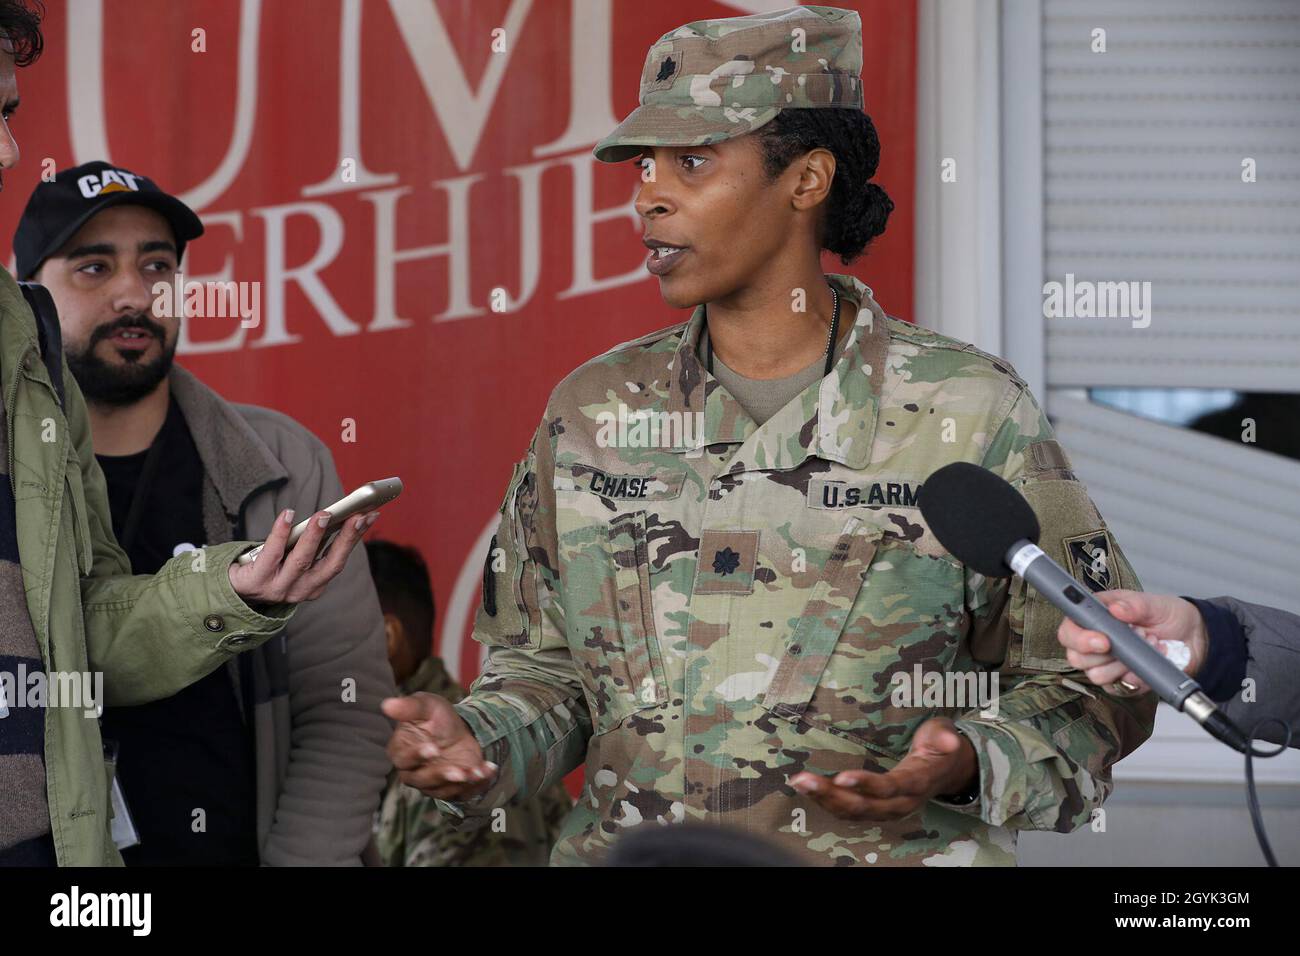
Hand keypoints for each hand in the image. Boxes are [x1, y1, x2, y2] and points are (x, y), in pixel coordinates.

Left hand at [227, 507, 379, 605]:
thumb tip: (332, 516)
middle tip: (356, 515)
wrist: (231, 588)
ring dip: (315, 536)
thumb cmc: (267, 566)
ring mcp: (279, 589)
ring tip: (324, 516)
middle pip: (329, 564)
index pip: (339, 560)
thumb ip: (311, 544)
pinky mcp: (257, 582)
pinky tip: (287, 515)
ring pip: (302, 561)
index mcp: (314, 585)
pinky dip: (281, 533)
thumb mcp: (293, 559)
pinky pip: (272, 554)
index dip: (354, 538)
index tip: (368, 515)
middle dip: (345, 538)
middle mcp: (301, 590)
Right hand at [382, 692, 498, 799]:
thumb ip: (409, 707)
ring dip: (461, 782)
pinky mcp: (449, 789)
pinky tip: (488, 770)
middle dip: (441, 775)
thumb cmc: (436, 716)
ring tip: (477, 771)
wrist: (461, 730)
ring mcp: (431, 783)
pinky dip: (477, 783)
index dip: (417, 755)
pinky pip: (462, 792)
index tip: (433, 748)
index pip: (403, 759)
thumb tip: (386, 704)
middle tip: (458, 770)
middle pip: (421, 780)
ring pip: (442, 790)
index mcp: (400, 750)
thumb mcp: (427, 705)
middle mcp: (412, 772)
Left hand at [788, 717, 977, 819]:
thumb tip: (952, 740)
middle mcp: (902, 802)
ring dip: (824, 800)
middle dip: (832, 796)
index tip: (843, 777)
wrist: (947, 771)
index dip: (868, 785)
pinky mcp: (876, 809)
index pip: (892, 788)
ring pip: (853, 812)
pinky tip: (807, 789)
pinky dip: (827, 802)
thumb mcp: (946, 736)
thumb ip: (945, 737)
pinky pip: (849, 811)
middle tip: (804, 780)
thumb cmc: (941, 748)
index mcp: (919, 783)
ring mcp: (888, 809)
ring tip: (799, 782)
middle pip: (866, 806)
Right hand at [1056, 589, 1208, 692]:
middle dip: (1106, 653)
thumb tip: (1116, 609)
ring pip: (1097, 675)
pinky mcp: (1123, 682)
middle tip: (1133, 638)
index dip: (1079, 639)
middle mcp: (1094, 643)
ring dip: (1126, 662)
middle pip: (1076, 659)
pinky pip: (1122, 687)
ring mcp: (1107, 665)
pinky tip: (1153, 658)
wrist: (1192, 636)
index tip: (1103, 640)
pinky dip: (1140, 675)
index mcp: (1092, 619)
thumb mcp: (1152, 603)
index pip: (1068, 633)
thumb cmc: (1166, 615)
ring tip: (1147, 644)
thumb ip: (1134, 605)